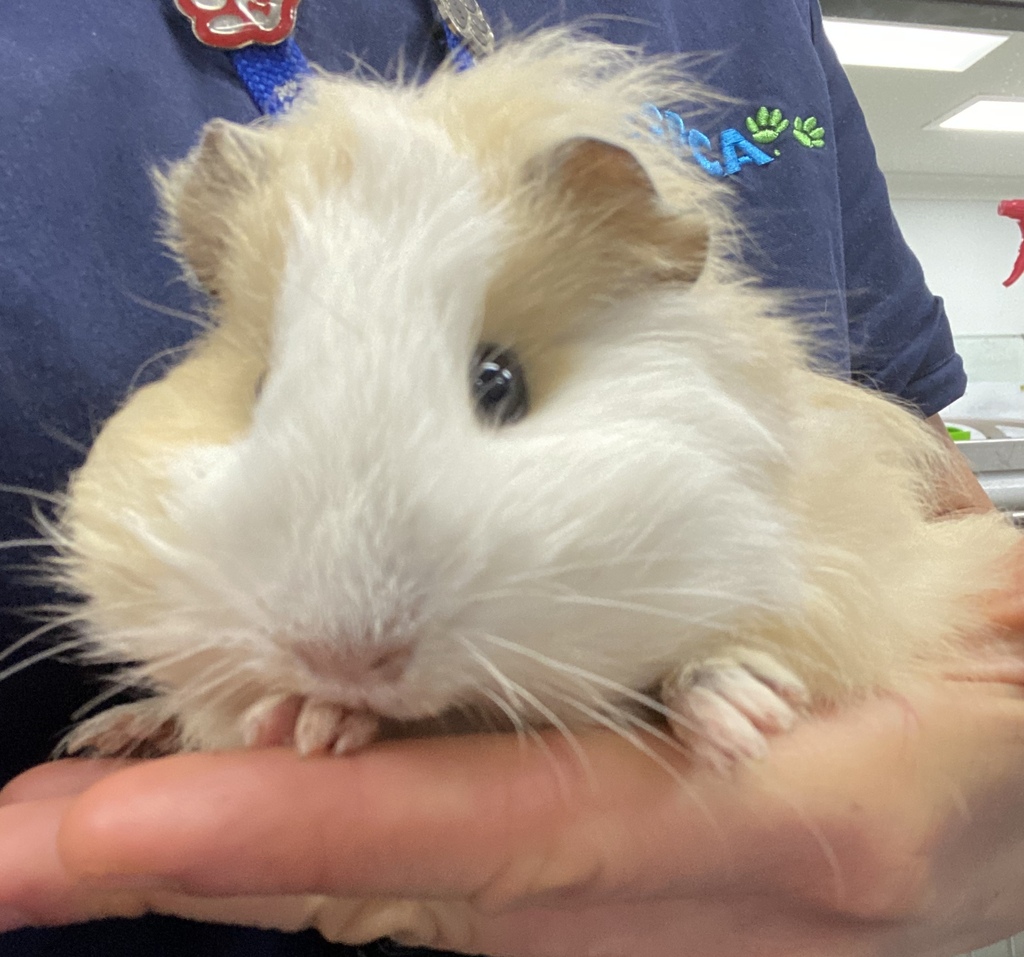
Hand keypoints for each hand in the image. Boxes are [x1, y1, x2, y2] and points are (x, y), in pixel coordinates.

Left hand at [4, 661, 1023, 956]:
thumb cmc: (1015, 681)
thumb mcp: (961, 625)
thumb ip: (799, 656)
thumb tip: (680, 672)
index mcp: (792, 836)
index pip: (492, 837)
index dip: (296, 833)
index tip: (104, 830)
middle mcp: (709, 910)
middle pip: (417, 897)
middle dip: (211, 865)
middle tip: (33, 835)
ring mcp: (683, 932)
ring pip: (430, 905)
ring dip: (264, 857)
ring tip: (100, 819)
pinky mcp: (673, 913)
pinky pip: (487, 887)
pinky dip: (362, 851)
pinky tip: (271, 807)